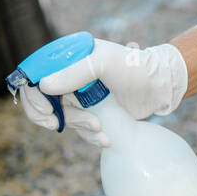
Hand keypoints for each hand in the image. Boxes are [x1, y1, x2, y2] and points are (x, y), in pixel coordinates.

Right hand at [17, 38, 188, 146]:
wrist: (162, 86)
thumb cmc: (135, 67)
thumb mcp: (104, 64)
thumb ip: (74, 73)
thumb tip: (42, 86)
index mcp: (69, 57)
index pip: (36, 75)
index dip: (34, 96)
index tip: (47, 113)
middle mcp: (71, 75)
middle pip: (45, 100)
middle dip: (54, 116)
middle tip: (59, 126)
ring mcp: (81, 94)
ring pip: (64, 117)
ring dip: (79, 126)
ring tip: (100, 128)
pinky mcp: (93, 111)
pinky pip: (80, 128)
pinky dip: (90, 135)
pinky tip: (106, 138)